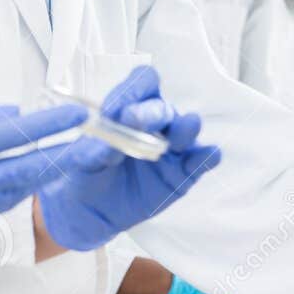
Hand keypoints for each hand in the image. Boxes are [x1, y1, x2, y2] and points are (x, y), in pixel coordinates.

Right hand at [0, 100, 86, 253]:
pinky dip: (16, 187)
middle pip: (36, 170)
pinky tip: (27, 174)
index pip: (21, 134)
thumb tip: (11, 113)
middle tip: (99, 144)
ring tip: (73, 155)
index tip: (80, 112)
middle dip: (70, 156)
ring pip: (21, 189)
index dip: (54, 121)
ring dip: (46, 173)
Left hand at [37, 66, 220, 251]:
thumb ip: (97, 149)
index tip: (114, 109)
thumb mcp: (84, 159)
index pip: (142, 83)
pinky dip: (206, 157)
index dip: (133, 90)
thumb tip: (108, 144)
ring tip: (183, 128)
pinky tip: (209, 154)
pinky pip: (199, 162)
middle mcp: (156, 123)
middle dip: (151, 112)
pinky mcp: (183, 174)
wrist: (91, 210)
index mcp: (132, 107)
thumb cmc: (87, 172)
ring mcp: (172, 148)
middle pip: (162, 108)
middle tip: (135, 120)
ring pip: (186, 130)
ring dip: (186, 128)